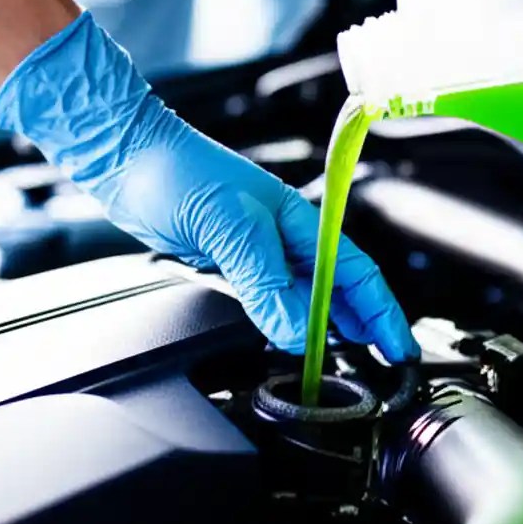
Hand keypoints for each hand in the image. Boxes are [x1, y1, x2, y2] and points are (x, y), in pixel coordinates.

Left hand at [0, 12, 418, 361]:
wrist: (123, 155)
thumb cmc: (174, 170)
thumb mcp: (228, 226)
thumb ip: (264, 281)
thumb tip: (297, 330)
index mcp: (300, 222)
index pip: (357, 275)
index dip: (383, 314)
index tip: (399, 349)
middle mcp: (285, 237)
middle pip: (339, 291)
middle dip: (366, 329)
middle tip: (383, 368)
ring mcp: (258, 250)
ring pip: (305, 299)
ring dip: (327, 330)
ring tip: (344, 363)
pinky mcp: (229, 261)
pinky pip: (270, 300)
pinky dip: (286, 323)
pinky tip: (286, 337)